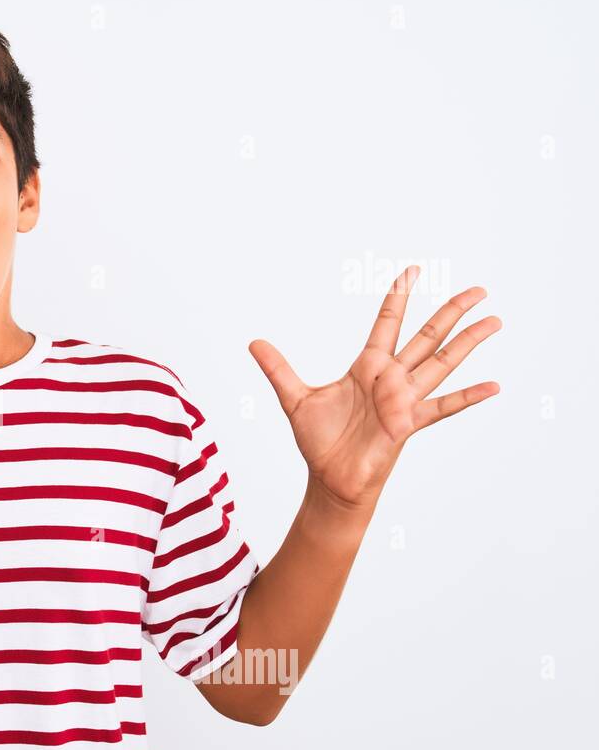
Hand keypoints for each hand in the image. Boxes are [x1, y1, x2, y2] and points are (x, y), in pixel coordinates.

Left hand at [248, 265, 501, 509]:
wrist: (329, 479)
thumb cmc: (319, 442)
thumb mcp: (294, 398)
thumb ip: (278, 369)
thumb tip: (253, 343)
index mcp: (367, 367)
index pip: (387, 323)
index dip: (399, 297)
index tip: (411, 271)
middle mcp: (391, 380)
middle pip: (427, 336)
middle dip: (451, 312)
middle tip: (479, 289)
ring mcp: (403, 400)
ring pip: (442, 362)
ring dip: (469, 342)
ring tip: (496, 320)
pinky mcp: (407, 423)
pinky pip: (443, 407)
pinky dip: (469, 396)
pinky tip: (494, 385)